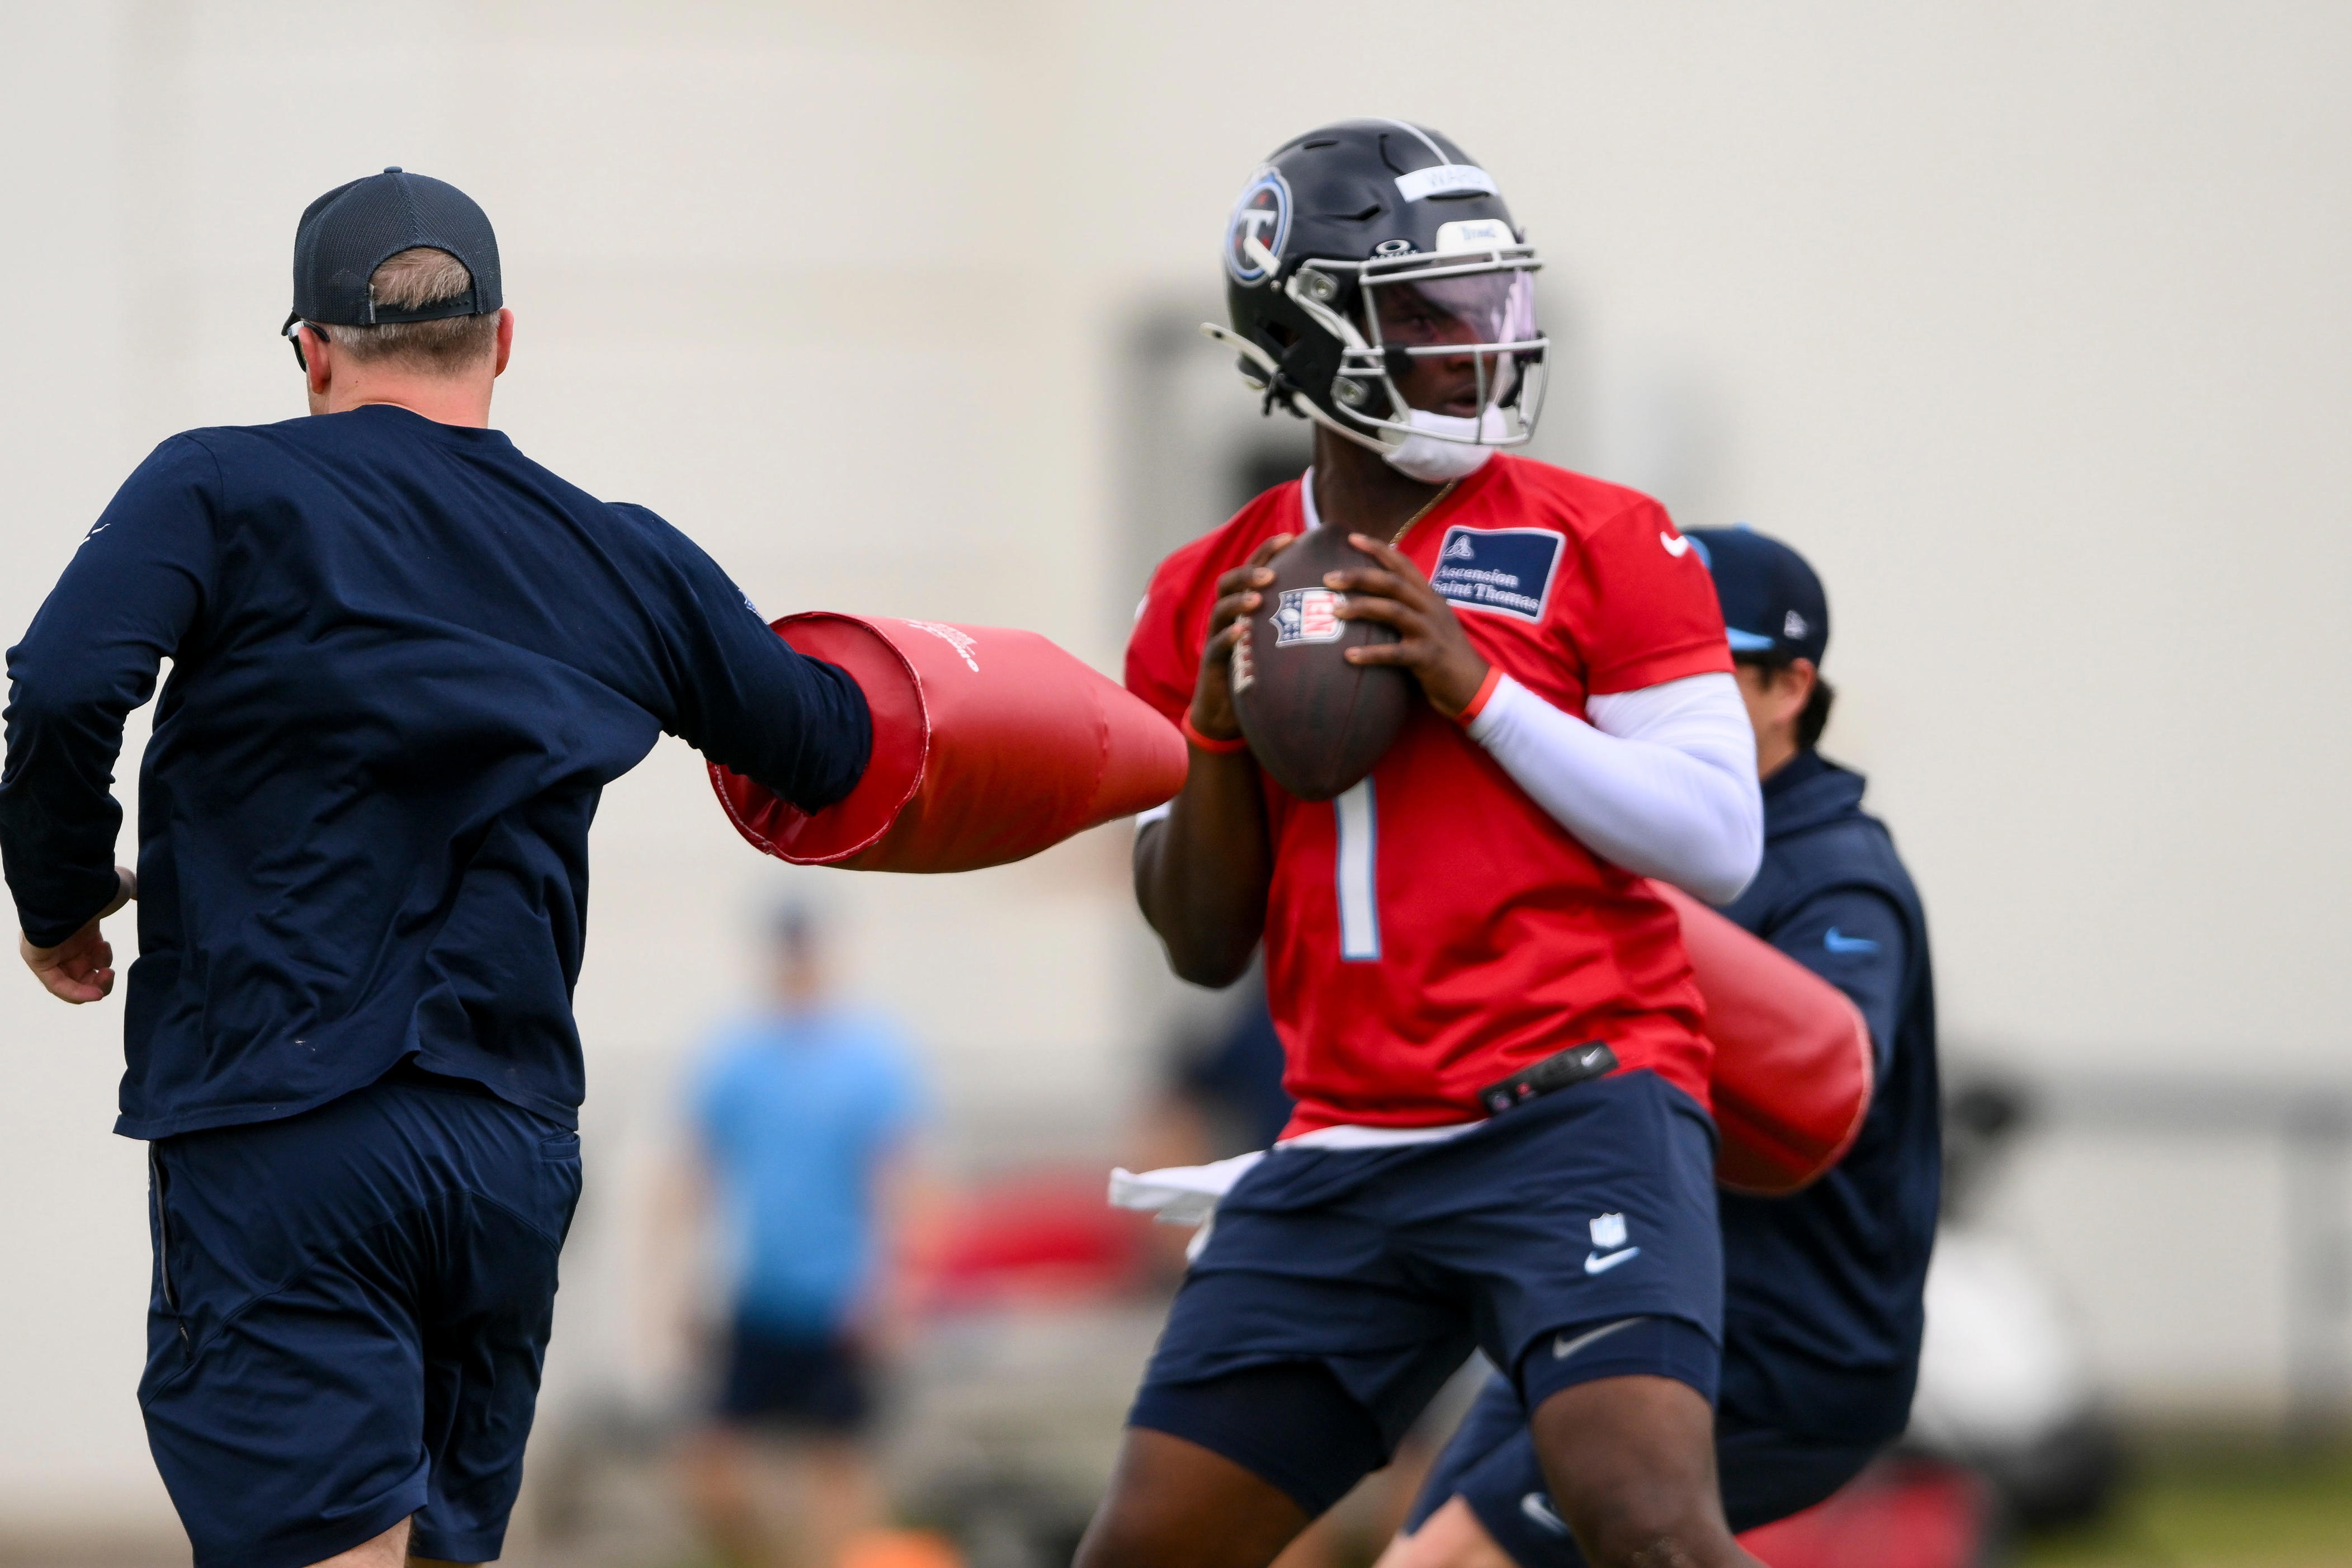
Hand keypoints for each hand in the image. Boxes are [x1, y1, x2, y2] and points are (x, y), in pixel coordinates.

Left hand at [19, 865, 135, 1003]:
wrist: (72, 887)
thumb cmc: (98, 888)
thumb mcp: (124, 886)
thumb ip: (135, 892)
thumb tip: (144, 891)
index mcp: (80, 928)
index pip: (91, 955)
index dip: (104, 960)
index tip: (110, 952)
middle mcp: (63, 942)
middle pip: (82, 972)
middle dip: (102, 978)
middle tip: (110, 972)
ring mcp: (50, 952)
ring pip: (71, 981)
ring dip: (93, 986)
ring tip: (106, 976)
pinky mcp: (39, 961)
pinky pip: (57, 984)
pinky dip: (77, 993)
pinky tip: (95, 994)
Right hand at [1188, 533, 1294, 741]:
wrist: (1229, 715)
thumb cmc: (1263, 675)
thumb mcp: (1282, 644)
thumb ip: (1302, 624)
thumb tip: (1346, 606)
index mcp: (1244, 606)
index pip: (1253, 569)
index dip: (1268, 551)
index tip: (1292, 538)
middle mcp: (1227, 616)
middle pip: (1229, 581)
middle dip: (1250, 571)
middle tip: (1272, 572)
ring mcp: (1217, 637)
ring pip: (1221, 608)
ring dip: (1239, 599)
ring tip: (1258, 597)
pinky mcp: (1212, 662)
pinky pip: (1217, 644)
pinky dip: (1229, 635)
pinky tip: (1243, 631)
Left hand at [1329, 534, 1491, 715]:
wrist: (1474, 686)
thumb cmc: (1444, 654)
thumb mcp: (1431, 621)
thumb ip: (1410, 605)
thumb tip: (1376, 594)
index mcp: (1429, 597)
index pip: (1403, 563)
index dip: (1378, 548)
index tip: (1351, 537)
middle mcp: (1430, 609)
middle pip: (1393, 582)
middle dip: (1360, 576)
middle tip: (1329, 578)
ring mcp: (1429, 632)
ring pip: (1393, 611)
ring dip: (1361, 608)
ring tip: (1334, 612)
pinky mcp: (1427, 658)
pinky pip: (1394, 653)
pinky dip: (1371, 653)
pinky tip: (1349, 655)